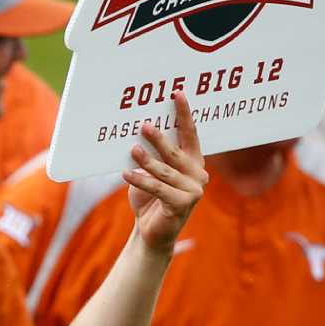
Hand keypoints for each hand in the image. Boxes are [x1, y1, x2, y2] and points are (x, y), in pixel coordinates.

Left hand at [123, 98, 207, 250]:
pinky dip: (141, 181)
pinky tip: (126, 174)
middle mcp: (198, 175)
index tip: (177, 93)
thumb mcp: (151, 172)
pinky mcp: (182, 205)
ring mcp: (193, 191)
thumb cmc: (150, 198)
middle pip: (176, 152)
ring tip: (133, 150)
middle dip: (160, 138)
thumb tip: (139, 128)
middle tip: (144, 125)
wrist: (152, 231)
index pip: (190, 134)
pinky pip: (158, 189)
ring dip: (147, 160)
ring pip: (165, 171)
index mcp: (194, 162)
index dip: (184, 114)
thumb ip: (152, 154)